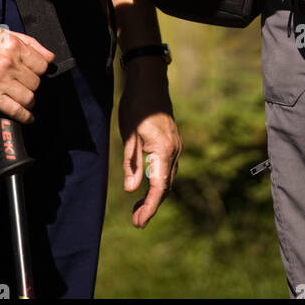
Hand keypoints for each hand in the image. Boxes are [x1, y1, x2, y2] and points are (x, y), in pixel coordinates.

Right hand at [0, 23, 53, 121]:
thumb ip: (28, 42)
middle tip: (26, 85)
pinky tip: (27, 116)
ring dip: (29, 100)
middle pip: (36, 82)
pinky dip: (24, 116)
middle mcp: (8, 63)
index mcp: (13, 46)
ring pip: (29, 97)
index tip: (36, 73)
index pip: (42, 64)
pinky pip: (15, 110)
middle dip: (33, 85)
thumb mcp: (0, 33)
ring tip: (24, 99)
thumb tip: (48, 55)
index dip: (40, 70)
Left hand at [118, 63, 181, 227]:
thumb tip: (132, 190)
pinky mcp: (173, 143)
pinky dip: (158, 182)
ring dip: (155, 195)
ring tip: (139, 209)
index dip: (149, 207)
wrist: (149, 82)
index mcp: (163, 150)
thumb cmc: (136, 107)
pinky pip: (167, 169)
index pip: (158, 187)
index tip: (139, 222)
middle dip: (152, 205)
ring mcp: (176, 147)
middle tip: (136, 221)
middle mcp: (174, 151)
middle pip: (166, 186)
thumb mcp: (129, 135)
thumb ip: (131, 164)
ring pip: (168, 178)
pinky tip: (147, 187)